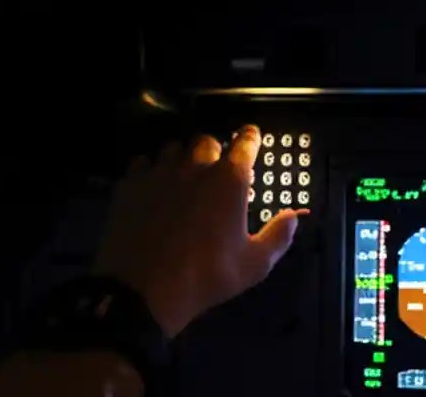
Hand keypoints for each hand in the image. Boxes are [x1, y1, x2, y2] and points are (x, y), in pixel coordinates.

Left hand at [94, 125, 306, 336]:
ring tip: (183, 176)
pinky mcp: (131, 184)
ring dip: (182, 158)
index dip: (250, 138)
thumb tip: (294, 216)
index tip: (250, 136)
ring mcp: (159, 172)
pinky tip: (153, 186)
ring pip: (174, 149)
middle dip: (214, 150)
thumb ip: (278, 236)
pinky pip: (143, 163)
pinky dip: (151, 170)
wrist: (143, 290)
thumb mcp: (254, 264)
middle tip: (215, 168)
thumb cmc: (206, 276)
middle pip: (206, 141)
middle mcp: (195, 167)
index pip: (245, 144)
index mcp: (228, 182)